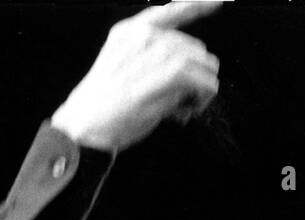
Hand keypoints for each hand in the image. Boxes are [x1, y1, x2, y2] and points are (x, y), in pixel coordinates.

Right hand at [51, 0, 222, 152]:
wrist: (85, 122)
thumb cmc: (104, 103)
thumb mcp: (120, 66)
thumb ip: (149, 58)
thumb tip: (187, 70)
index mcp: (130, 30)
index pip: (171, 11)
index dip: (199, 5)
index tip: (219, 1)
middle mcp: (143, 35)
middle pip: (196, 49)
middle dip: (196, 75)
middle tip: (183, 100)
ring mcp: (155, 53)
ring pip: (204, 65)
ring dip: (201, 89)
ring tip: (183, 107)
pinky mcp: (167, 75)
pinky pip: (204, 82)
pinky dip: (202, 98)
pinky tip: (185, 111)